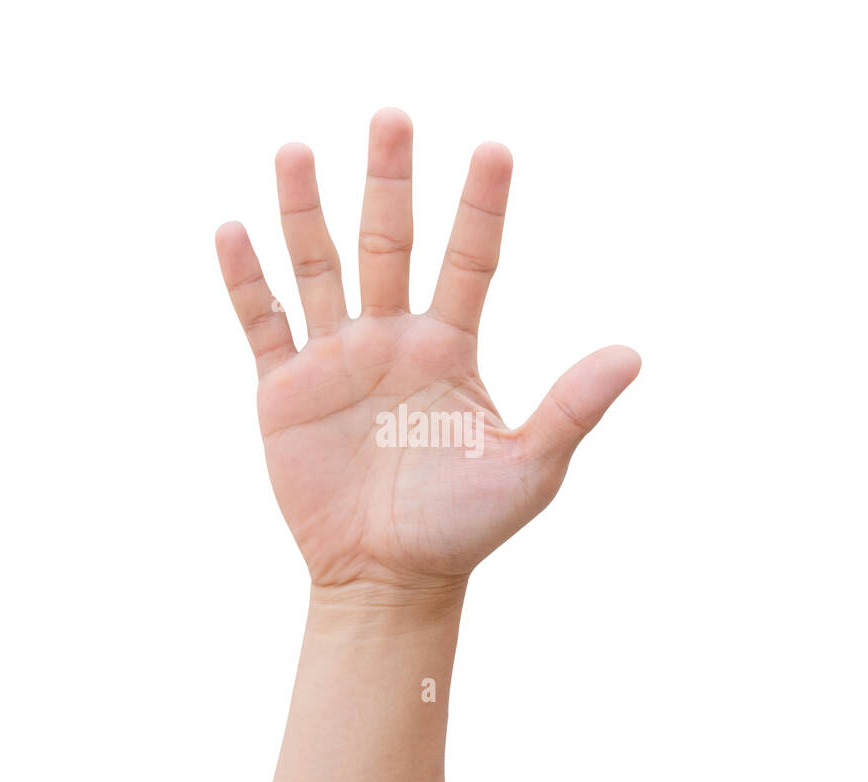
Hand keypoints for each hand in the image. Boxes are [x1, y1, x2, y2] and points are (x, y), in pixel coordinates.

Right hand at [215, 109, 639, 592]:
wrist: (388, 578)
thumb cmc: (464, 528)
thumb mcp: (530, 469)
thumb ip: (572, 408)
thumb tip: (634, 353)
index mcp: (451, 347)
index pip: (470, 260)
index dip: (481, 207)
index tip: (494, 148)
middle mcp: (393, 338)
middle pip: (389, 243)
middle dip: (389, 182)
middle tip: (392, 116)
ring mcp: (335, 359)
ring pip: (318, 267)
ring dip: (305, 211)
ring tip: (296, 148)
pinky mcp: (285, 389)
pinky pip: (263, 323)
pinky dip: (246, 281)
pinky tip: (232, 229)